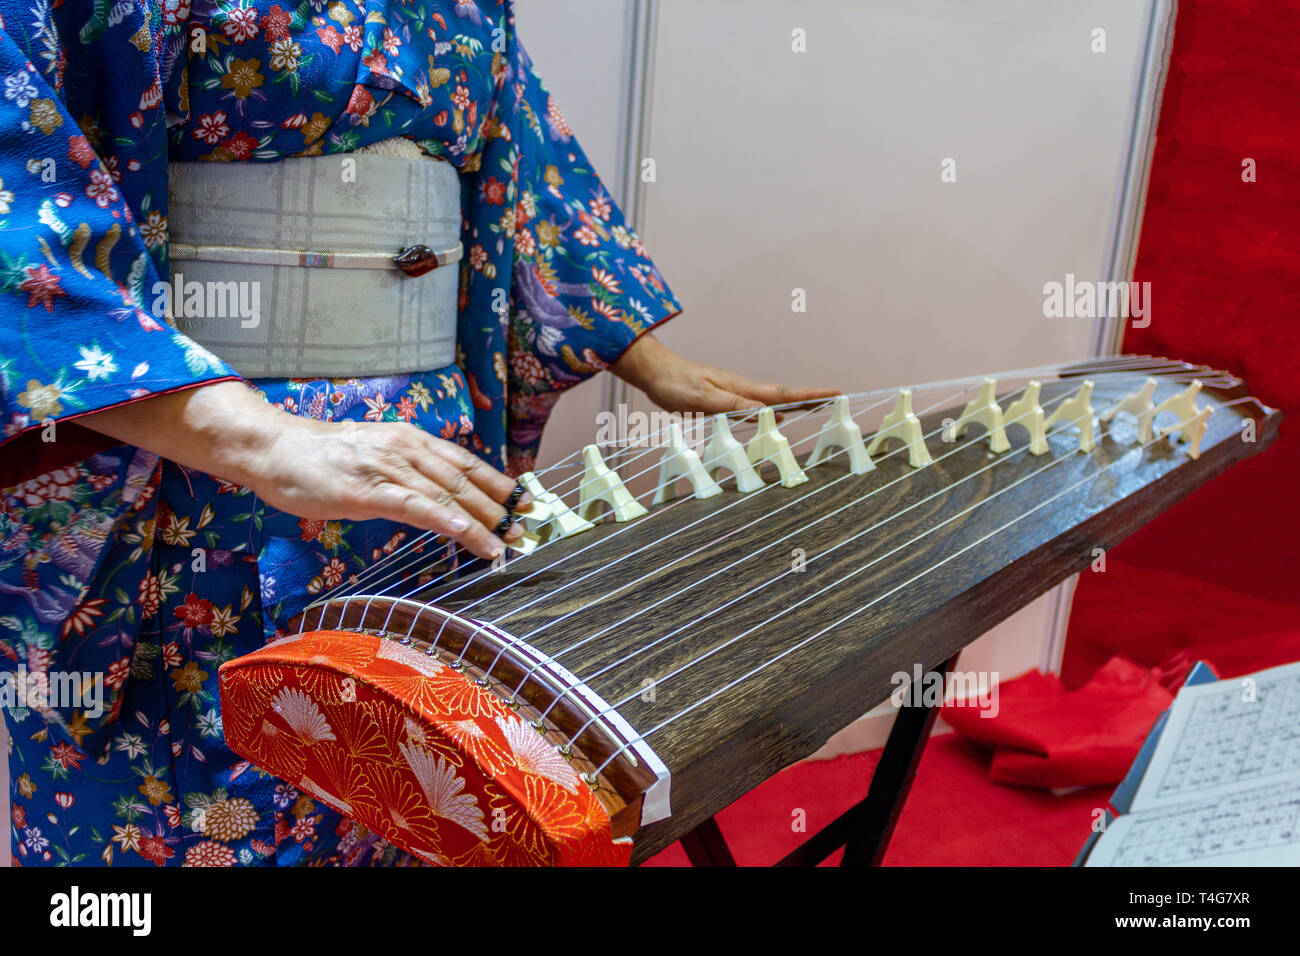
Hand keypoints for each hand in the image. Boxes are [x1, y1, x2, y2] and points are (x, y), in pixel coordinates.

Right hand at [80, 381, 528, 558]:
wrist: (274, 448)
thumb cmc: (321, 458)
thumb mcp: (373, 458)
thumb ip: (405, 473)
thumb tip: (434, 497)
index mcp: (411, 440)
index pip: (467, 463)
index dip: (500, 484)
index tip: (527, 504)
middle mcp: (407, 448)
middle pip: (465, 481)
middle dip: (501, 508)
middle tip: (529, 531)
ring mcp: (389, 468)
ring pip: (448, 496)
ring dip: (483, 522)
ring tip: (508, 545)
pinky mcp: (369, 491)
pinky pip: (418, 508)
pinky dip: (449, 523)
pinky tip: (470, 538)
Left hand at [611, 332, 839, 415]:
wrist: (655, 372)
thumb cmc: (675, 385)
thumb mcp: (701, 399)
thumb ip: (731, 405)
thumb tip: (763, 413)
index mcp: (741, 389)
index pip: (782, 393)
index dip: (809, 395)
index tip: (835, 393)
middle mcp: (742, 389)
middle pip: (783, 395)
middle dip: (810, 398)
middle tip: (836, 400)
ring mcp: (735, 393)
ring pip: (771, 401)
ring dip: (794, 404)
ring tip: (816, 408)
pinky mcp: (725, 399)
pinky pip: (755, 406)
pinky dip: (772, 410)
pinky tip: (776, 417)